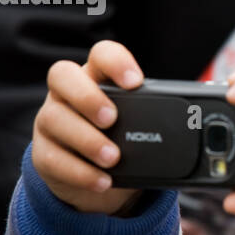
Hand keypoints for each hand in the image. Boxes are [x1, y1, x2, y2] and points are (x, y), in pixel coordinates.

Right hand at [32, 40, 143, 214]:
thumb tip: (191, 122)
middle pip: (61, 75)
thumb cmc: (121, 140)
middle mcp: (67, 94)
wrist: (96, 178)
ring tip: (113, 158)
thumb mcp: (137, 124)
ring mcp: (50, 121)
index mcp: (95, 78)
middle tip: (112, 119)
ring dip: (87, 140)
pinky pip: (53, 159)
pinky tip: (103, 180)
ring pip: (54, 119)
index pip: (100, 54)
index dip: (115, 62)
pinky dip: (81, 173)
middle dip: (87, 96)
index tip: (136, 82)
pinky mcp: (43, 154)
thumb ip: (153, 116)